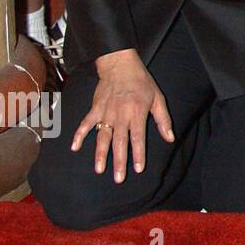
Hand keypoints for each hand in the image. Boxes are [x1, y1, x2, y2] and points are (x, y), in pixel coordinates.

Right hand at [72, 49, 174, 182]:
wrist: (120, 66)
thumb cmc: (141, 82)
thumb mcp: (158, 98)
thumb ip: (163, 119)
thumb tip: (170, 138)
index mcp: (137, 113)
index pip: (138, 138)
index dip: (138, 154)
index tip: (138, 169)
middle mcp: (121, 115)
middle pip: (119, 142)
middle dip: (119, 161)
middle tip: (118, 178)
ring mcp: (106, 113)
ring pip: (102, 137)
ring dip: (100, 154)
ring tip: (99, 170)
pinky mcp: (95, 109)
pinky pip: (85, 123)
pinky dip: (79, 135)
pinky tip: (74, 147)